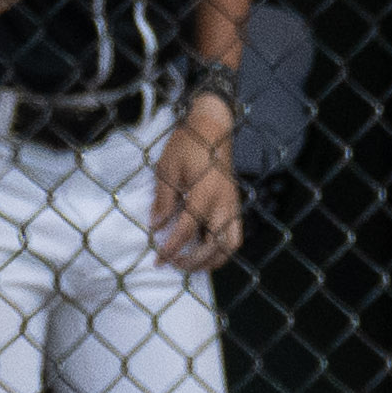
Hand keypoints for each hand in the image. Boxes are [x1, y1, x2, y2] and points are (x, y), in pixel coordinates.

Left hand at [151, 116, 243, 273]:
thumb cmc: (187, 145)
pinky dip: (221, 250)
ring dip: (212, 261)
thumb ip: (163, 199)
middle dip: (193, 261)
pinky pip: (234, 236)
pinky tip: (204, 252)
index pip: (187, 230)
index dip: (171, 248)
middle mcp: (223, 204)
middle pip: (214, 246)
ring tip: (190, 264)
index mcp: (204, 193)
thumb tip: (156, 226)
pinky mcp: (235, 206)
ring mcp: (232, 206)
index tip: (158, 259)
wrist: (214, 128)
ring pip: (230, 245)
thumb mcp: (167, 168)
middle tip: (172, 263)